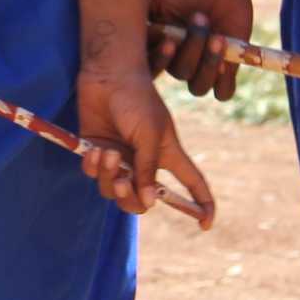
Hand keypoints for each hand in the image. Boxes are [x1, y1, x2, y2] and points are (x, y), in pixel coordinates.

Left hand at [76, 64, 216, 226]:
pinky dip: (94, 166)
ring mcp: (120, 157)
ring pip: (114, 191)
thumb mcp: (149, 136)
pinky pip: (94, 174)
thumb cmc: (136, 99)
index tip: (206, 224)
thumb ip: (148, 170)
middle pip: (142, 200)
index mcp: (168, 154)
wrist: (107, 75)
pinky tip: (94, 149)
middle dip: (132, 200)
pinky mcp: (96, 150)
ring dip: (110, 178)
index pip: (191, 183)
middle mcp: (144, 160)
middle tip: (125, 184)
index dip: (201, 204)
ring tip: (108, 153)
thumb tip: (148, 203)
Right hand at [145, 0, 254, 99]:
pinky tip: (227, 61)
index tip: (169, 39)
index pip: (149, 68)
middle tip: (200, 19)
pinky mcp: (224, 71)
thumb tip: (116, 18)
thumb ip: (135, 6)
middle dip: (191, 50)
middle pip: (179, 73)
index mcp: (155, 48)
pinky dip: (224, 81)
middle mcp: (174, 62)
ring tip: (218, 36)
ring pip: (198, 86)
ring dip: (209, 62)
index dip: (158, 59)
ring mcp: (198, 69)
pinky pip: (223, 92)